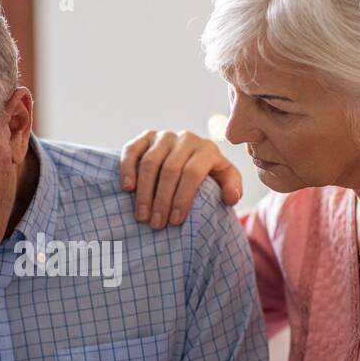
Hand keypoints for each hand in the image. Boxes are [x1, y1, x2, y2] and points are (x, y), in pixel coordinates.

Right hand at [119, 129, 241, 228]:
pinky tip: (127, 188)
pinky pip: (132, 150)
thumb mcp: (225, 180)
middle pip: (170, 170)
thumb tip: (230, 197)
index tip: (175, 221)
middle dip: (162, 200)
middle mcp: (186, 138)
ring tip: (142, 215)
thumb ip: (232, 187)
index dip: (183, 198)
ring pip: (150, 162)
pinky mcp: (146, 137)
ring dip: (144, 191)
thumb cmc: (208, 176)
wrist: (190, 159)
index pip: (193, 173)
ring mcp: (164, 136)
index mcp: (207, 149)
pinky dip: (127, 168)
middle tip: (156, 224)